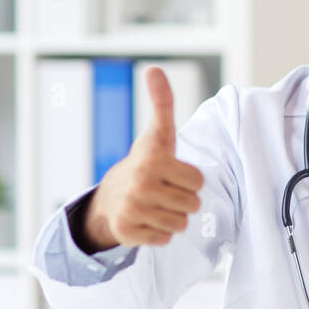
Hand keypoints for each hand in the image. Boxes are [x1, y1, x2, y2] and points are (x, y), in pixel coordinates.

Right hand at [83, 67, 204, 249]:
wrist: (110, 198)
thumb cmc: (145, 164)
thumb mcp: (158, 134)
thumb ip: (162, 102)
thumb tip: (154, 68)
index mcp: (152, 159)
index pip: (198, 181)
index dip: (189, 178)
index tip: (171, 172)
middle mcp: (140, 184)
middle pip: (192, 204)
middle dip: (182, 199)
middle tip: (162, 190)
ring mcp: (132, 209)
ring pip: (180, 224)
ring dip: (172, 217)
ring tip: (155, 205)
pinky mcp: (127, 232)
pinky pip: (164, 240)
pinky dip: (158, 233)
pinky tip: (146, 220)